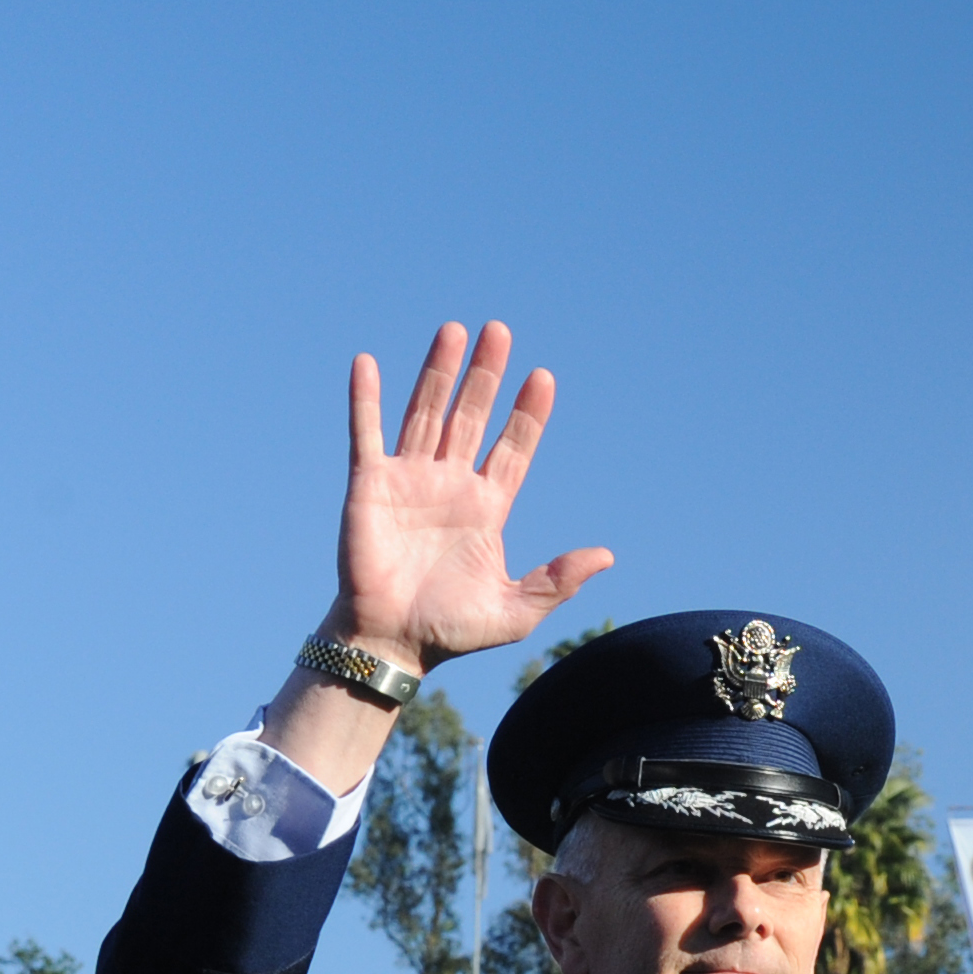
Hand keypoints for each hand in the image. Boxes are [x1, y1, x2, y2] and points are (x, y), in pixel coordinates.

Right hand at [334, 321, 611, 673]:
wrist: (390, 643)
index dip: (527, 414)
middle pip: (472, 416)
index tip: (542, 378)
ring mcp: (408, 480)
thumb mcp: (515, 610)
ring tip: (454, 330)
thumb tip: (606, 555)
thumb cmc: (449, 630)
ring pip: (426, 413)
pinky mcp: (369, 485)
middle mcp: (449, 484)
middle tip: (499, 331)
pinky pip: (367, 434)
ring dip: (438, 372)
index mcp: (486, 507)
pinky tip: (368, 364)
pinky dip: (366, 400)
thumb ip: (557, 580)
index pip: (513, 449)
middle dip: (486, 375)